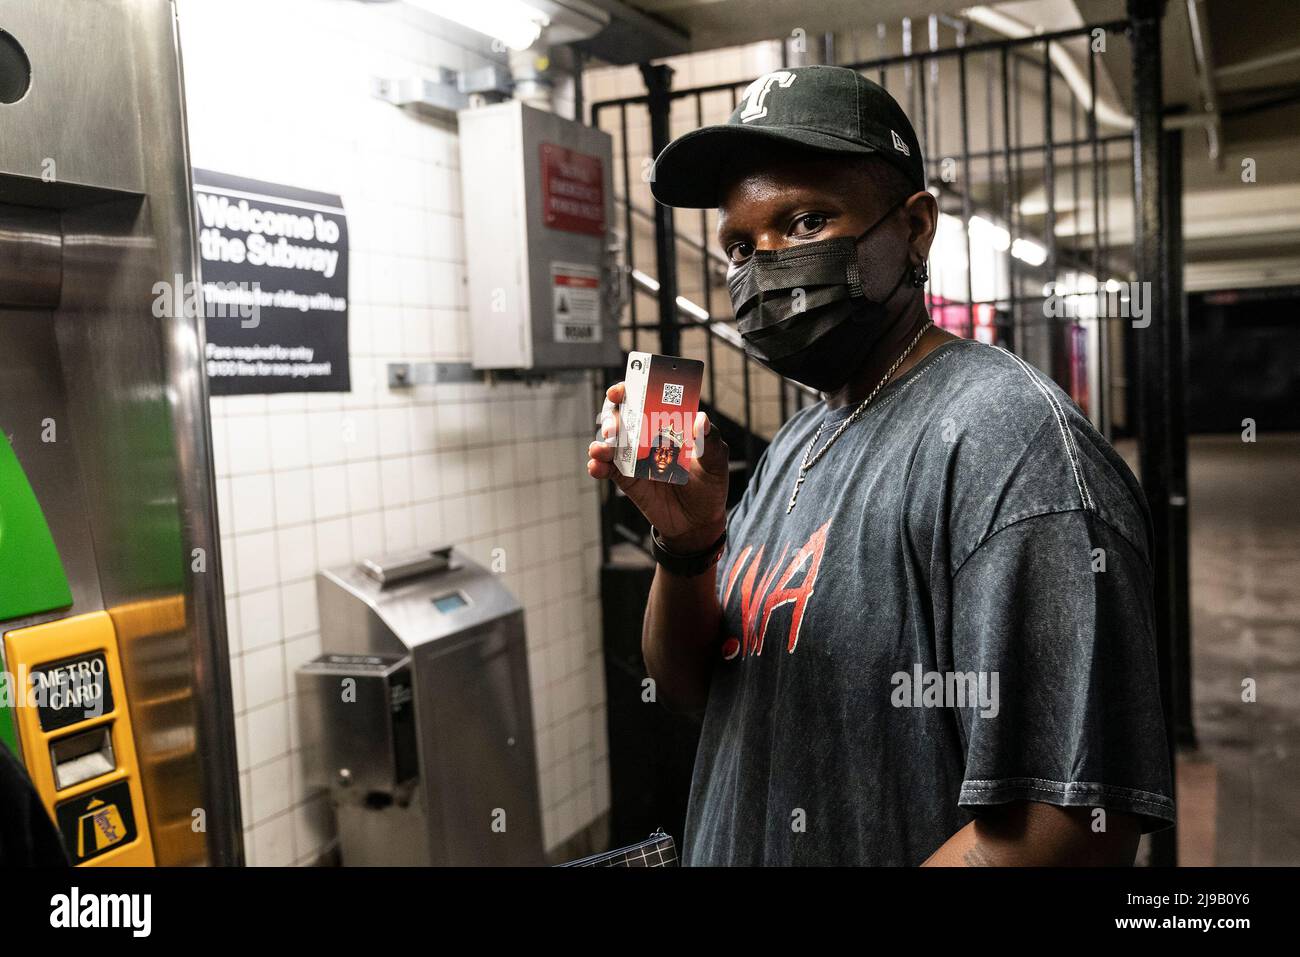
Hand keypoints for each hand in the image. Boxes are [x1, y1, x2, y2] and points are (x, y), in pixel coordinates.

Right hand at [586, 381, 729, 551]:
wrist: (697, 522)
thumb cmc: (709, 485)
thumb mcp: (715, 463)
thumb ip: (709, 442)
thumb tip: (701, 420)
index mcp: (669, 423)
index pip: (647, 398)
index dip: (632, 390)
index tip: (621, 391)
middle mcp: (648, 435)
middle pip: (623, 415)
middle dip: (611, 415)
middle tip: (613, 426)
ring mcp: (634, 456)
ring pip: (611, 441)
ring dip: (601, 441)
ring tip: (601, 449)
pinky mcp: (626, 478)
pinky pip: (607, 468)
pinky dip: (598, 465)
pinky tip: (596, 466)